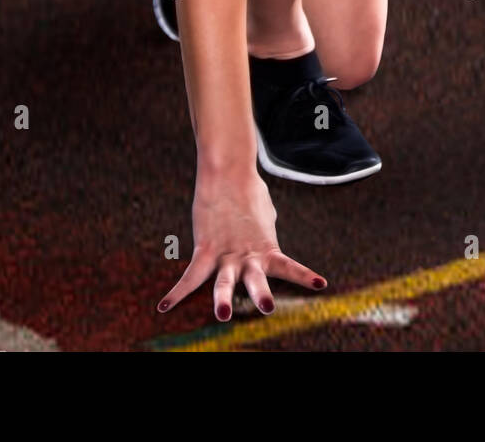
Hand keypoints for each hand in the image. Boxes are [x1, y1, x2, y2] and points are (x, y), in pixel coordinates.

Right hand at [157, 168, 327, 320]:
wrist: (228, 170)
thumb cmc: (248, 192)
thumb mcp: (264, 217)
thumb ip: (264, 236)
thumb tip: (262, 244)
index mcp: (267, 247)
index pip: (290, 265)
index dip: (305, 276)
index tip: (321, 284)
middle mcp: (248, 255)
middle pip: (255, 278)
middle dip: (261, 294)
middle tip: (267, 308)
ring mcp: (225, 253)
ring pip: (223, 281)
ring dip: (222, 298)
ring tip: (223, 315)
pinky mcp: (204, 248)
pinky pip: (189, 276)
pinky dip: (176, 293)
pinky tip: (163, 307)